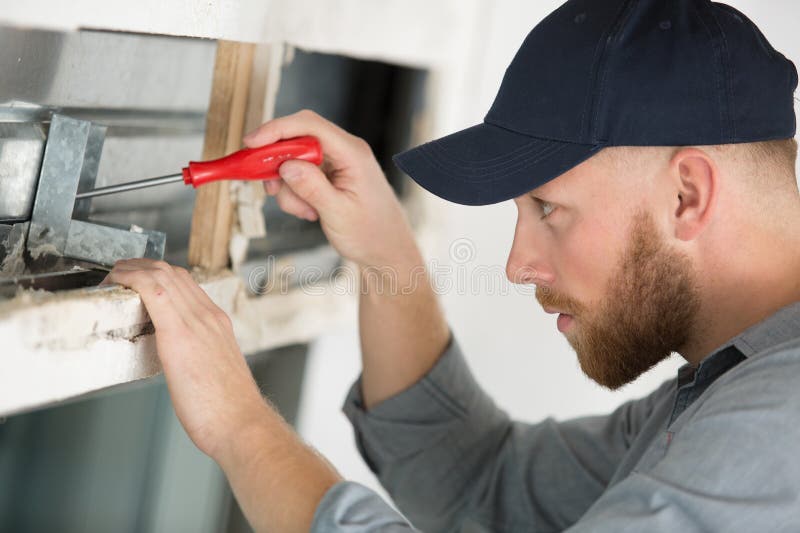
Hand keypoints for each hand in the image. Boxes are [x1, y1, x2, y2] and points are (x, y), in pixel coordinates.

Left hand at [104, 259, 341, 531]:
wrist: (242, 424)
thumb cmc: (228, 410)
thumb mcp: (215, 374)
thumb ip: (200, 360)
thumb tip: (183, 367)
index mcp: (218, 324)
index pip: (187, 285)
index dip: (159, 275)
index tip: (139, 281)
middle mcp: (209, 317)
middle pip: (173, 273)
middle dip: (142, 266)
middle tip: (120, 273)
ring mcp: (197, 323)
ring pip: (163, 275)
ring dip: (133, 269)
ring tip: (114, 276)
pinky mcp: (180, 335)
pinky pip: (153, 291)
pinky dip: (132, 279)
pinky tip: (117, 281)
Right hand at [244, 109, 419, 267]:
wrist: (386, 251)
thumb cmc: (372, 234)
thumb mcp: (339, 214)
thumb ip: (312, 188)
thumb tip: (286, 166)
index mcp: (352, 153)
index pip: (310, 126)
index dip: (277, 129)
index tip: (251, 143)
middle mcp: (344, 151)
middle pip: (297, 139)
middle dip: (278, 163)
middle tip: (271, 188)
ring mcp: (336, 163)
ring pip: (294, 160)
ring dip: (290, 188)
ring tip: (306, 212)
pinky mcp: (329, 175)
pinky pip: (300, 175)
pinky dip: (296, 194)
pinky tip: (310, 212)